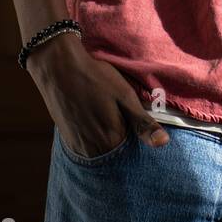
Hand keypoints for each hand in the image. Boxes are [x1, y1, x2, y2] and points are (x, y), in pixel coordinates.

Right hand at [27, 32, 170, 158]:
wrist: (57, 67)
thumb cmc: (94, 77)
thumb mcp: (124, 95)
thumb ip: (142, 123)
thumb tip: (163, 144)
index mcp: (113, 140)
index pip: (133, 152)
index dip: (135, 135)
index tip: (130, 118)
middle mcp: (94, 151)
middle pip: (116, 154)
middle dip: (121, 140)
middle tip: (114, 112)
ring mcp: (78, 148)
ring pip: (100, 153)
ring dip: (105, 140)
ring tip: (102, 115)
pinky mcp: (67, 141)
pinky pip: (86, 149)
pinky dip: (92, 139)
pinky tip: (91, 119)